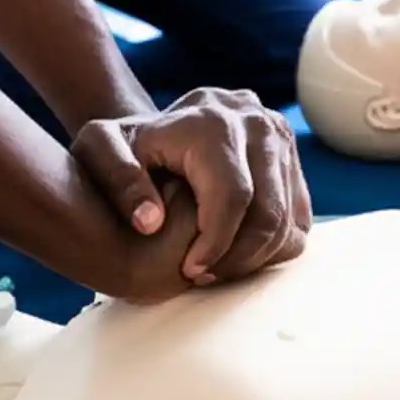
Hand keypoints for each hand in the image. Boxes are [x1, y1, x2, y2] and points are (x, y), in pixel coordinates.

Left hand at [71, 87, 311, 286]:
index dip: (215, 243)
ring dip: (256, 257)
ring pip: (289, 219)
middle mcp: (255, 122)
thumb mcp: (100, 149)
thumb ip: (116, 178)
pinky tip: (235, 253)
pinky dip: (273, 246)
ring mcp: (280, 138)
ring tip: (216, 268)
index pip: (232, 196)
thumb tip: (150, 222)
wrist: (165, 124)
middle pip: (268, 212)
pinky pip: (299, 218)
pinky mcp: (292, 159)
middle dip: (238, 257)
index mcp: (212, 122)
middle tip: (204, 277)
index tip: (190, 270)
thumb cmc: (128, 144)